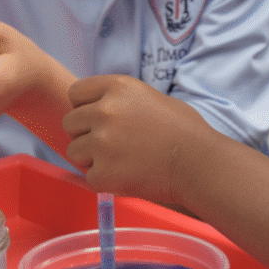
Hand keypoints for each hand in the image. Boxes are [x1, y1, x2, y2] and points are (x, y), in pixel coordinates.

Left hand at [64, 75, 222, 208]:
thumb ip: (119, 99)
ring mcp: (101, 143)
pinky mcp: (102, 173)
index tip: (99, 120)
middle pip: (69, 122)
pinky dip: (104, 181)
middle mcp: (104, 111)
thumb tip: (97, 107)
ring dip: (90, 159)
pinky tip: (127, 176)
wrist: (198, 163)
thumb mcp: (149, 97)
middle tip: (110, 145)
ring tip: (119, 162)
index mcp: (117, 87)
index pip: (75, 93)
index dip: (85, 108)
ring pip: (73, 151)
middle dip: (84, 134)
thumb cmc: (184, 130)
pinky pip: (88, 177)